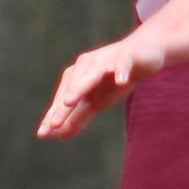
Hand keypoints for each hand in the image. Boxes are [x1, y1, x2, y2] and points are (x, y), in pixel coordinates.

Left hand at [36, 36, 165, 138]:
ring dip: (80, 87)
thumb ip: (78, 117)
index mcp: (77, 77)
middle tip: (52, 125)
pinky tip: (120, 81)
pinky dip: (121, 72)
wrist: (144, 53)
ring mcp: (106, 60)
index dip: (53, 116)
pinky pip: (123, 65)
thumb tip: (57, 135)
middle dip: (62, 107)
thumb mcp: (97, 101)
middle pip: (73, 89)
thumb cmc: (116, 79)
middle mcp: (87, 66)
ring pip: (92, 75)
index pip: (63, 99)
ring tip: (69, 102)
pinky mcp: (127, 57)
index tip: (43, 135)